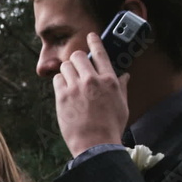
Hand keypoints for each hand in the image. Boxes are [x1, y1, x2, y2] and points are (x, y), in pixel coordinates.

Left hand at [53, 32, 130, 156]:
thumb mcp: (122, 105)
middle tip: (76, 67)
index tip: (90, 36)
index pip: (100, 53)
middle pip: (78, 56)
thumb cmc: (111, 127)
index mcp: (109, 80)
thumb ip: (122, 87)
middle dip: (76, 60)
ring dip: (67, 71)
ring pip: (65, 66)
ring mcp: (76, 88)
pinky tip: (64, 90)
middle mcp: (92, 80)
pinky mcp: (62, 97)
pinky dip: (60, 82)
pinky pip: (57, 79)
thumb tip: (124, 75)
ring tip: (70, 81)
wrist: (95, 144)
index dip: (94, 42)